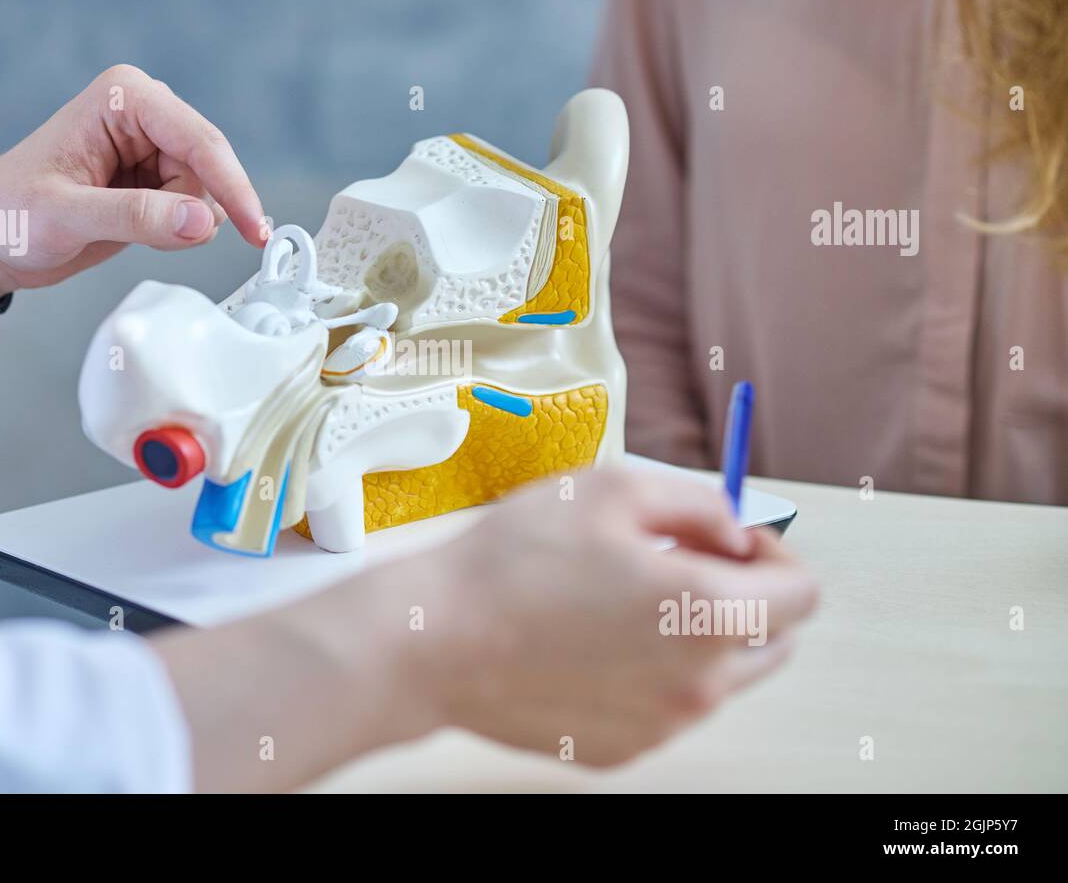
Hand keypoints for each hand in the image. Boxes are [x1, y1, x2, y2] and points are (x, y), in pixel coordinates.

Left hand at [0, 64, 265, 300]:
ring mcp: (152, 148)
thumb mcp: (66, 217)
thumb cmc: (6, 214)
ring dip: (179, 223)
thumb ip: (138, 217)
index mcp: (123, 99)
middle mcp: (144, 115)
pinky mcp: (154, 181)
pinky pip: (194, 210)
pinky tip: (133, 231)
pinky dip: (175, 230)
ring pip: (207, 194)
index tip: (254, 230)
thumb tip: (203, 221)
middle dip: (191, 210)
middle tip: (145, 235)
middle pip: (210, 168)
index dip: (233, 187)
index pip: (201, 141)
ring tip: (118, 227)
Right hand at [410, 465, 818, 766]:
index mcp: (710, 614)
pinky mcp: (623, 749)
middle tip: (678, 562)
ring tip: (619, 598)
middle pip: (773, 643)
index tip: (734, 539)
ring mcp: (662, 726)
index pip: (803, 595)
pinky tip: (590, 639)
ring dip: (694, 634)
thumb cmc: (516, 560)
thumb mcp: (614, 488)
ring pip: (718, 675)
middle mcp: (701, 684)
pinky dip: (649, 672)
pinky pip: (665, 706)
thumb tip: (737, 531)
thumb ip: (700, 504)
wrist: (434, 641)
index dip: (776, 554)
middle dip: (744, 596)